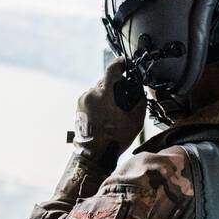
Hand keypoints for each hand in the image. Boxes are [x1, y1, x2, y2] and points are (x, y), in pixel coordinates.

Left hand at [72, 59, 145, 173]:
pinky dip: (98, 103)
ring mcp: (82, 101)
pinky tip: (105, 115)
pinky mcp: (78, 108)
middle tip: (123, 97)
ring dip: (106, 96)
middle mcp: (89, 94)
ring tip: (113, 111)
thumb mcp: (134, 121)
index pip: (112, 70)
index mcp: (103, 95)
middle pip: (105, 81)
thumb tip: (140, 91)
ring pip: (97, 91)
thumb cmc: (113, 140)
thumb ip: (139, 101)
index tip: (126, 62)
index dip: (121, 63)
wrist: (93, 156)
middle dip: (115, 86)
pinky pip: (91, 99)